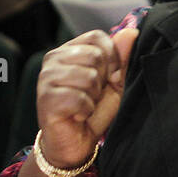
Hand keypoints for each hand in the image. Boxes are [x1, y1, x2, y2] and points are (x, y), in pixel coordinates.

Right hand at [36, 26, 138, 168]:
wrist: (75, 144)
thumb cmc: (93, 111)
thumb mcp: (114, 83)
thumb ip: (121, 58)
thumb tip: (132, 32)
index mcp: (69, 49)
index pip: (97, 37)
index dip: (112, 58)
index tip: (112, 77)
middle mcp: (53, 59)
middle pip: (94, 56)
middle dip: (103, 81)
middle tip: (92, 96)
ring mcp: (46, 78)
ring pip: (88, 77)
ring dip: (94, 97)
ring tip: (84, 106)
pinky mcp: (45, 99)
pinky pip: (78, 99)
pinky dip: (85, 111)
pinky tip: (77, 116)